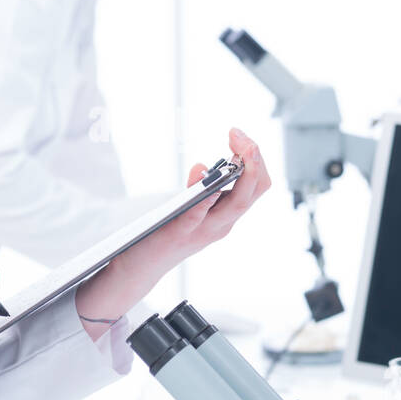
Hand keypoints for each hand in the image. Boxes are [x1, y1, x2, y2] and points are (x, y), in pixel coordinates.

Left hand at [112, 127, 271, 286]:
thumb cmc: (165, 234)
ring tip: (240, 148)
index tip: (240, 136)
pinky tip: (204, 178)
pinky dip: (206, 197)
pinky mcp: (182, 232)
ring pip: (238, 202)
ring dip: (243, 172)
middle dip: (254, 157)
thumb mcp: (190, 210)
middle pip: (255, 189)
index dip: (256, 158)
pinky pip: (199, 213)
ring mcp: (205, 230)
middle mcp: (223, 223)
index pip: (257, 184)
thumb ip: (199, 191)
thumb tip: (202, 167)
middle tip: (239, 134)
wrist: (143, 265)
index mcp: (227, 215)